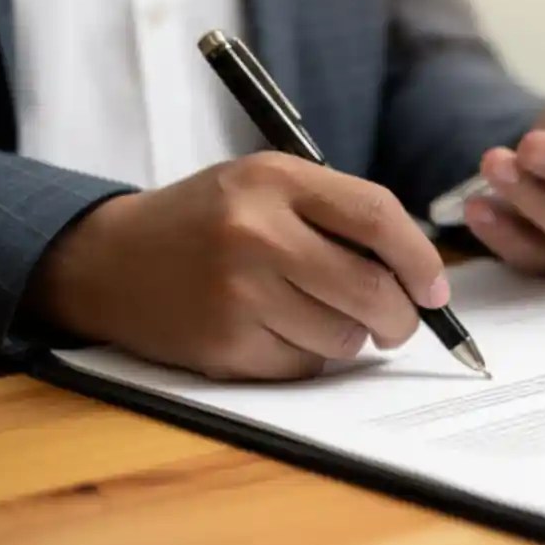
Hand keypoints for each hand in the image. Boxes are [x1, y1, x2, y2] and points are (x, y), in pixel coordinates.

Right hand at [26, 152, 447, 379]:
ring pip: (343, 336)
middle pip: (371, 288)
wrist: (110, 259)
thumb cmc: (208, 220)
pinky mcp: (223, 345)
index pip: (377, 216)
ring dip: (347, 337)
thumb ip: (338, 215)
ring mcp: (236, 292)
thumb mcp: (266, 185)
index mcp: (273, 178)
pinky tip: (273, 331)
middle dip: (401, 317)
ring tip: (311, 314)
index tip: (435, 289)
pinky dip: (306, 357)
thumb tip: (419, 278)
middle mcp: (255, 232)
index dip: (421, 259)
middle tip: (397, 323)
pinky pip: (303, 366)